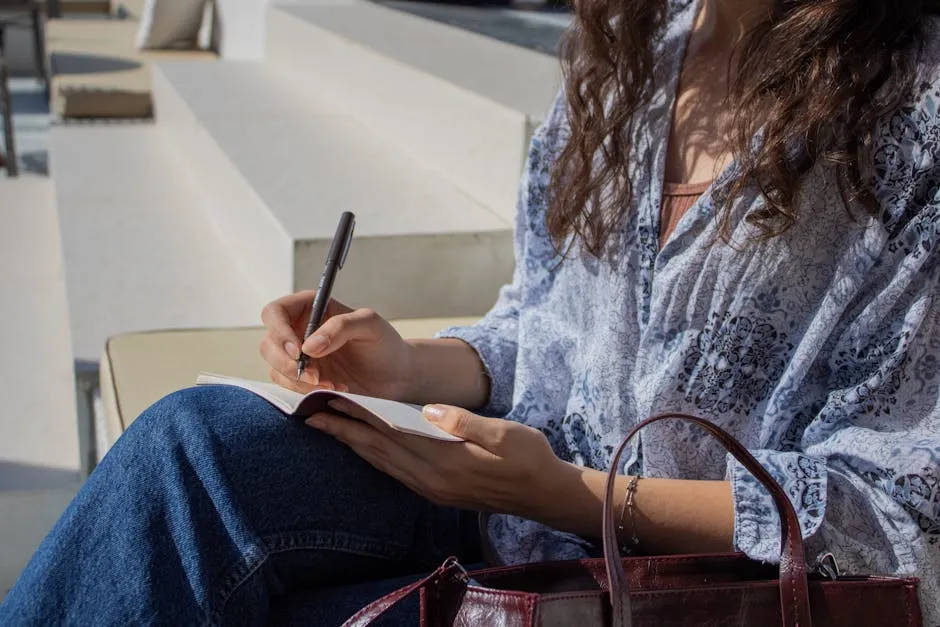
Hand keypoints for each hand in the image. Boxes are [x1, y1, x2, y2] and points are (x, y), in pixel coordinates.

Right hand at [259, 292, 413, 399]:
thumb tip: (308, 346)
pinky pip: (288, 387)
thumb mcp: (370, 325)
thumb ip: (340, 327)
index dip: (279, 332)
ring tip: (332, 384)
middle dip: (288, 364)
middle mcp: (299, 330)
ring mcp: (299, 357)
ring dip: (299, 381)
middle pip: (268, 344)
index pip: (275, 313)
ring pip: (275, 369)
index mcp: (310, 307)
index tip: (299, 352)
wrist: (395, 376)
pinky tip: (334, 390)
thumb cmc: (384, 343)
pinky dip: (307, 392)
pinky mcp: (303, 380)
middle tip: (316, 376)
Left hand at [306, 401, 563, 518]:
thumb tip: (430, 409)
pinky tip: (365, 448)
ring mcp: (433, 489)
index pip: (391, 434)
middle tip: (311, 413)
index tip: (332, 401)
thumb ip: (465, 422)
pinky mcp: (436, 493)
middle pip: (378, 451)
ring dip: (354, 445)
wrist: (543, 494)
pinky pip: (395, 473)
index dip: (359, 416)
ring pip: (382, 464)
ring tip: (328, 427)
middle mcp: (432, 479)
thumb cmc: (528, 458)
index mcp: (446, 461)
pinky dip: (374, 457)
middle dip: (344, 431)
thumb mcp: (504, 434)